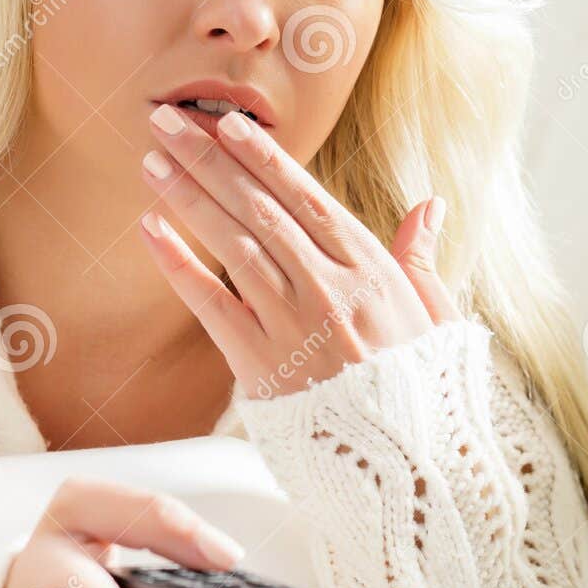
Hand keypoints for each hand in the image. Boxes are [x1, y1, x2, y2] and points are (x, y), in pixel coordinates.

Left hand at [139, 103, 462, 400]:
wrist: (410, 466)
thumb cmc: (425, 392)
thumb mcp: (437, 318)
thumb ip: (422, 259)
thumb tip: (430, 207)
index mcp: (371, 269)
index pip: (306, 197)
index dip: (262, 157)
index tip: (228, 123)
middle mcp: (328, 287)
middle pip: (258, 209)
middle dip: (209, 160)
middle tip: (167, 121)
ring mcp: (291, 324)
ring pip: (231, 244)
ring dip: (187, 197)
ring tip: (151, 160)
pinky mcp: (259, 365)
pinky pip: (209, 304)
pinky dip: (176, 263)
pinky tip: (149, 228)